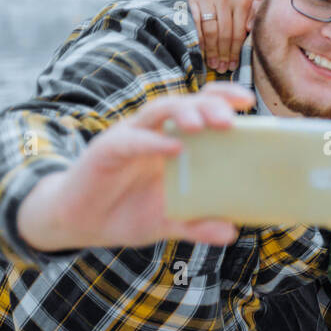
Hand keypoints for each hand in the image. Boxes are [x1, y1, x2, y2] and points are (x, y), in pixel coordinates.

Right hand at [17, 83, 254, 252]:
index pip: (203, 106)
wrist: (81, 223)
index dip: (224, 98)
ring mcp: (131, 136)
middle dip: (210, 105)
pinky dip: (153, 142)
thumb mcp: (169, 222)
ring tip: (202, 124)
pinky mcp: (107, 149)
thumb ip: (198, 224)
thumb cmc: (129, 212)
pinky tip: (173, 148)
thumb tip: (231, 232)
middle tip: (231, 119)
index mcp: (176, 139)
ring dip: (183, 113)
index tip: (249, 102)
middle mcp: (156, 131)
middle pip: (186, 103)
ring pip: (160, 111)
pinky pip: (132, 140)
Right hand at [177, 0, 252, 72]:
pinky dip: (198, 40)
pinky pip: (195, 25)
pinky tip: (200, 52)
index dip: (236, 51)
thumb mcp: (249, 0)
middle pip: (224, 33)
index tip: (233, 65)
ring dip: (210, 51)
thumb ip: (254, 14)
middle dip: (223, 54)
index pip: (239, 32)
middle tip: (222, 68)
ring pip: (209, 31)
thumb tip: (252, 30)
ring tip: (213, 64)